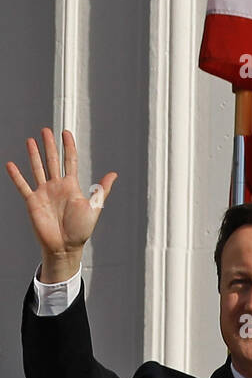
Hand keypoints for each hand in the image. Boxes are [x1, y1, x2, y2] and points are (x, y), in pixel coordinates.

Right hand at [6, 128, 116, 281]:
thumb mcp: (94, 208)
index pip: (70, 160)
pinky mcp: (33, 202)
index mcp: (71, 185)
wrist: (65, 247)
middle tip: (46, 130)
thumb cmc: (81, 230)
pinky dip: (17, 176)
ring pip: (38, 169)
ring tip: (30, 140)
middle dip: (49, 145)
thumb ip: (101, 190)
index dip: (68, 146)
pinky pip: (23, 186)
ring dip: (34, 155)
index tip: (66, 132)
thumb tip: (113, 174)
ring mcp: (44, 193)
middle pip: (53, 160)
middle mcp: (57, 186)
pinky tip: (11, 165)